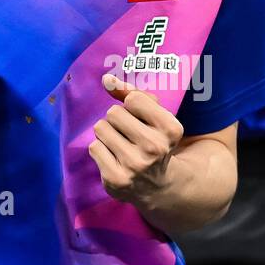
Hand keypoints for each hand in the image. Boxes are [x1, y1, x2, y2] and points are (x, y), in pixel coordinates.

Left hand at [88, 73, 183, 208]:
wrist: (158, 185)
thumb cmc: (153, 141)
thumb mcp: (154, 116)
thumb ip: (132, 93)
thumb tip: (106, 79)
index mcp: (170, 129)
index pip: (134, 99)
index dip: (132, 105)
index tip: (140, 119)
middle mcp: (155, 147)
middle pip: (114, 112)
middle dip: (117, 120)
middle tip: (128, 134)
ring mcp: (134, 165)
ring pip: (101, 128)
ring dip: (107, 133)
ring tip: (120, 145)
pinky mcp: (115, 178)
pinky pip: (94, 147)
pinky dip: (100, 149)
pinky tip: (114, 158)